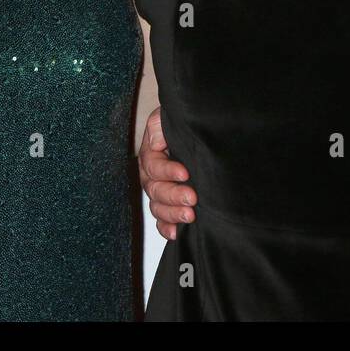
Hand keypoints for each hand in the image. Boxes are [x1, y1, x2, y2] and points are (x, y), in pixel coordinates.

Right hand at [137, 106, 197, 239]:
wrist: (198, 133)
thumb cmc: (182, 125)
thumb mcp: (167, 118)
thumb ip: (159, 126)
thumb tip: (157, 142)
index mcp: (151, 154)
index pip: (153, 166)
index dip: (167, 171)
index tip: (185, 173)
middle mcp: (152, 176)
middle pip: (155, 190)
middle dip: (173, 195)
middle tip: (192, 198)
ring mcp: (160, 192)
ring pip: (158, 207)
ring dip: (172, 214)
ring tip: (190, 215)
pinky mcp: (169, 205)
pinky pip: (162, 221)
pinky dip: (168, 227)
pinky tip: (177, 232)